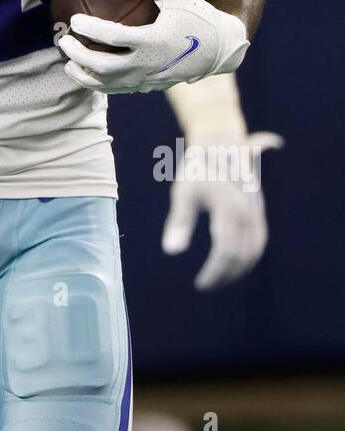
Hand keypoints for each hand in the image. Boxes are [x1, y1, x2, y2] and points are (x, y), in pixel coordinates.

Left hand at [58, 0, 249, 93]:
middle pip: (102, 66)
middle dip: (78, 55)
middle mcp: (147, 64)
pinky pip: (119, 89)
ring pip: (107, 84)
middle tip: (63, 42)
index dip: (90, 29)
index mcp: (152, 41)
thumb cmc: (196, 16)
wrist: (220, 48)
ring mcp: (147, 80)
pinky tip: (89, 74)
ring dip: (84, 76)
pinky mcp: (149, 87)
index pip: (112, 37)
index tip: (74, 19)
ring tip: (69, 64)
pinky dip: (100, 84)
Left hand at [163, 130, 282, 288]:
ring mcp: (256, 212)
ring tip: (220, 279)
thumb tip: (171, 252)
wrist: (220, 144)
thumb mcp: (183, 194)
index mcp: (229, 210)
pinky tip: (233, 264)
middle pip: (242, 256)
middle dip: (226, 275)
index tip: (200, 284)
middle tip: (207, 286)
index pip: (226, 252)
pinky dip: (248, 257)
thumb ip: (179, 223)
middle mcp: (247, 213)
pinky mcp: (257, 210)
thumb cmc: (197, 169)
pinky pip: (258, 241)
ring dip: (240, 269)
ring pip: (254, 250)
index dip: (214, 272)